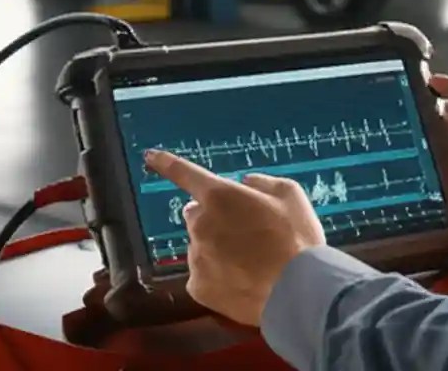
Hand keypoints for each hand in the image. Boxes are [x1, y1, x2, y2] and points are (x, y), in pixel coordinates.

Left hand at [142, 149, 325, 326]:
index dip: (166, 163)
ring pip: (200, 246)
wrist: (297, 291)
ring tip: (249, 261)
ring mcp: (196, 257)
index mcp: (220, 196)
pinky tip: (241, 280)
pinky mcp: (197, 287)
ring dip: (216, 248)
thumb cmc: (297, 238)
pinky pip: (202, 274)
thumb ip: (263, 183)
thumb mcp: (290, 196)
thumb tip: (245, 183)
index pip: (186, 174)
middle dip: (213, 218)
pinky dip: (217, 275)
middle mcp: (200, 223)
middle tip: (243, 232)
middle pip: (196, 214)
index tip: (150, 156)